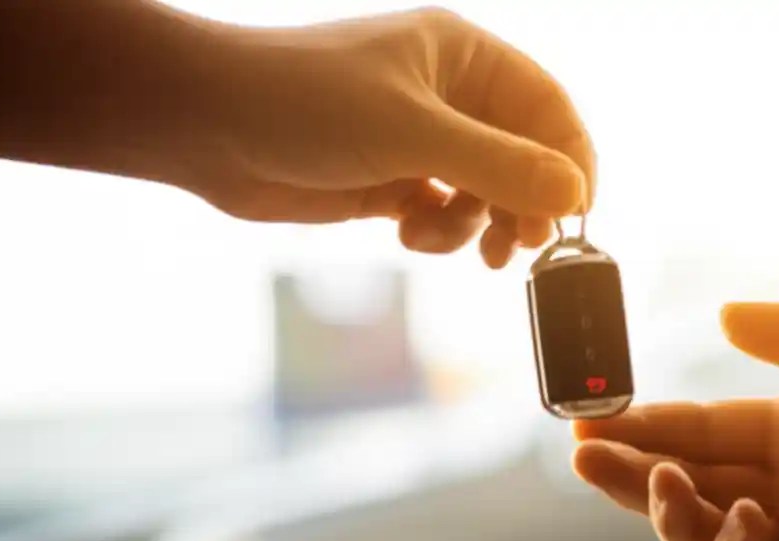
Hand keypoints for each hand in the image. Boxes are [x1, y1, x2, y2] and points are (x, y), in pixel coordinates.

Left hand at [197, 7, 593, 267]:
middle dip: (523, 203)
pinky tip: (408, 233)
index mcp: (462, 55)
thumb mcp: (413, 133)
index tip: (574, 213)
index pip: (546, 106)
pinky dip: (437, 232)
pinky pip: (442, 213)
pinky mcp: (386, 180)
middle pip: (521, 155)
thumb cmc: (304, 102)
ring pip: (482, 193)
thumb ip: (500, 165)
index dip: (569, 158)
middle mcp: (446, 94)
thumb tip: (574, 195)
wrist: (204, 125)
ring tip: (442, 239)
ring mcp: (415, 139)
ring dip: (475, 224)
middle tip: (523, 246)